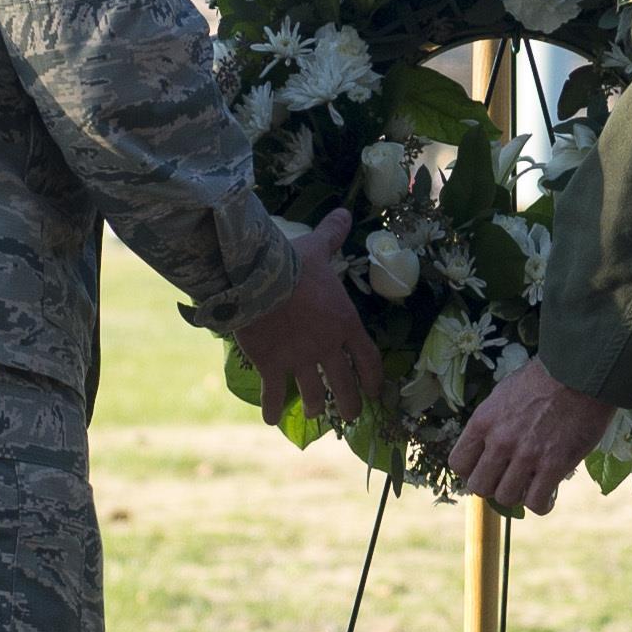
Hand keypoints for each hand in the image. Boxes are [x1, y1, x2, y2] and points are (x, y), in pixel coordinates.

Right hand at [235, 211, 384, 430]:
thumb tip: (344, 212)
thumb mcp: (317, 248)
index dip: (372, 378)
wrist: (257, 278)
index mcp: (345, 324)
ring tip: (314, 414)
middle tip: (349, 415)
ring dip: (315, 406)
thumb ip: (332, 235)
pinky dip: (273, 408)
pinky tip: (272, 419)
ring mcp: (300, 360)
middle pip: (344, 385)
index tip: (374, 391)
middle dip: (349, 403)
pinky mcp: (273, 365)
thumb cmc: (291, 263)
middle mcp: (327, 348)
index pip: (368, 358)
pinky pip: (275, 393)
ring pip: (313, 394)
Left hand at [450, 356, 616, 515]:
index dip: (472, 470)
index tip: (486, 469)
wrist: (581, 372)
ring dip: (518, 496)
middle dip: (493, 486)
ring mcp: (526, 455)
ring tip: (530, 487)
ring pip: (506, 498)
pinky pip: (536, 502)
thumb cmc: (544, 379)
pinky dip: (541, 504)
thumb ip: (493, 422)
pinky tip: (548, 497)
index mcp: (483, 421)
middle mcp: (500, 441)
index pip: (459, 463)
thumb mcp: (505, 394)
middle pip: (479, 487)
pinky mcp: (553, 465)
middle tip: (509, 480)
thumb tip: (488, 446)